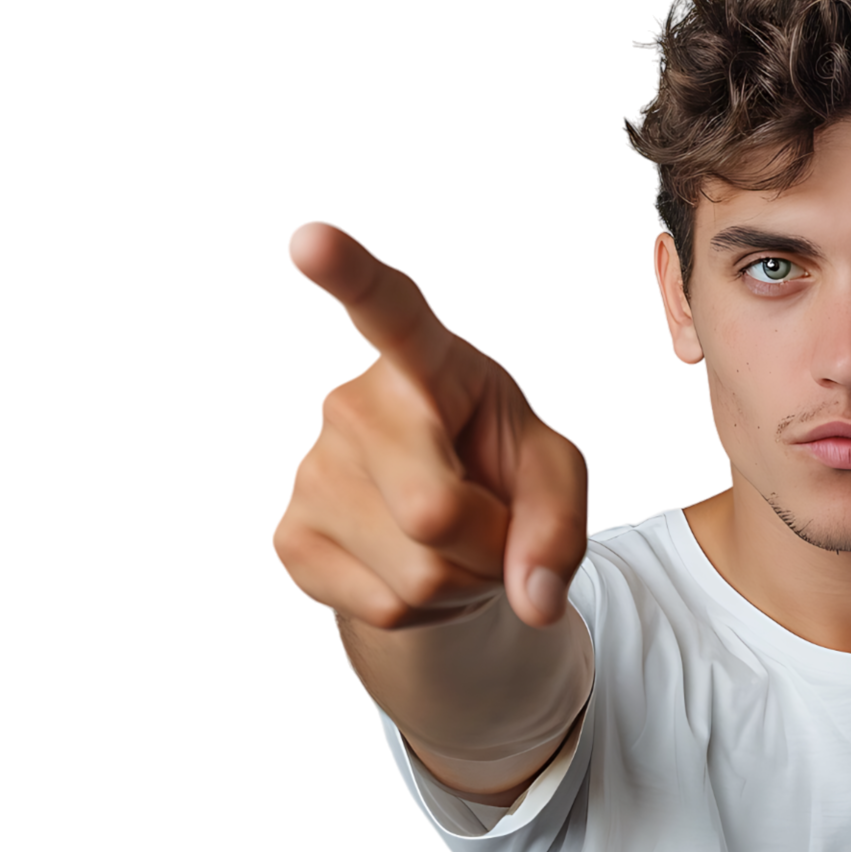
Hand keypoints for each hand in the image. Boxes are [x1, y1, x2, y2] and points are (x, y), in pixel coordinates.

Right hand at [270, 220, 588, 630]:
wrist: (449, 532)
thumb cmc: (502, 472)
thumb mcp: (555, 479)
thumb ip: (562, 527)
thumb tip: (534, 597)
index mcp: (428, 362)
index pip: (389, 312)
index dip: (349, 277)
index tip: (308, 240)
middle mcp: (353, 403)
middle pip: (435, 512)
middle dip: (491, 545)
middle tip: (492, 522)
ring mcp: (310, 469)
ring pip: (418, 574)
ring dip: (463, 581)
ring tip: (454, 543)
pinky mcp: (288, 536)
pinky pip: (386, 607)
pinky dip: (426, 610)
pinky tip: (415, 569)